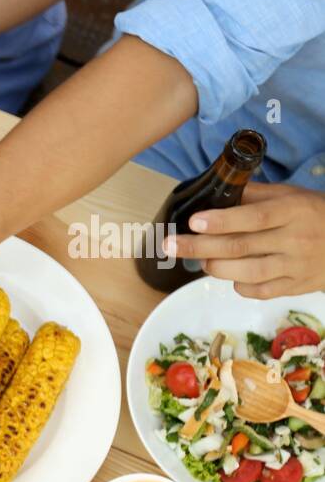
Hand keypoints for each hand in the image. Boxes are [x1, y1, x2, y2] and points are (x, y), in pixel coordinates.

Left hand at [163, 183, 324, 298]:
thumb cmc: (314, 214)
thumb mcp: (291, 196)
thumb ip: (255, 194)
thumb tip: (217, 189)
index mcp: (294, 211)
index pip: (255, 217)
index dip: (223, 221)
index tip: (194, 222)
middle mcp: (295, 240)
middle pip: (241, 247)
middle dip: (200, 247)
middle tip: (170, 245)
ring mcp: (295, 267)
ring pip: (247, 273)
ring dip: (215, 268)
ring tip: (201, 261)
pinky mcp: (295, 287)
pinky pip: (259, 292)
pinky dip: (239, 286)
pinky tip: (231, 276)